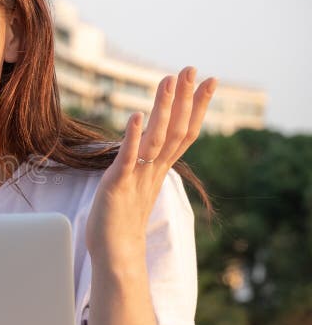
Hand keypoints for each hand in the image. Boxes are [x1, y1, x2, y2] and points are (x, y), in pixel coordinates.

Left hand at [85, 66, 216, 267]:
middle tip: (192, 69)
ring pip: (155, 138)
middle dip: (184, 98)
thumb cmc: (120, 221)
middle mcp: (152, 170)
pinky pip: (127, 158)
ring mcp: (137, 177)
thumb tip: (148, 144)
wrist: (115, 256)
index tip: (209, 80)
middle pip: (174, 129)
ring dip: (162, 109)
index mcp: (158, 169)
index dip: (196, 106)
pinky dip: (132, 137)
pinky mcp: (117, 185)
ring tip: (169, 80)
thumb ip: (145, 164)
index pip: (183, 132)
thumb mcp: (136, 185)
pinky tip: (136, 116)